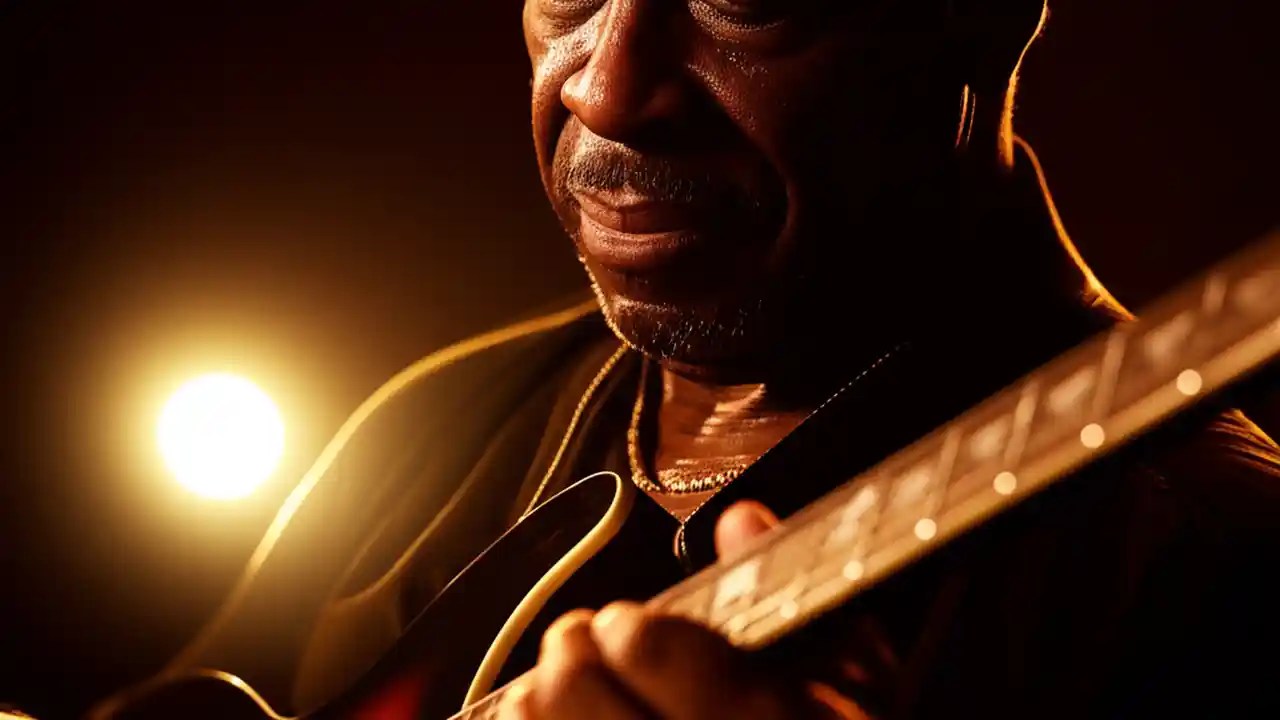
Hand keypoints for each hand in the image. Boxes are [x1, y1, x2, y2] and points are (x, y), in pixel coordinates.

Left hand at [497, 501, 873, 718]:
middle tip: (578, 644)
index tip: (628, 624)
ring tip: (551, 696)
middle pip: (574, 689)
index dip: (628, 626)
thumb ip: (803, 603)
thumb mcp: (859, 689)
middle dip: (569, 652)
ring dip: (532, 707)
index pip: (654, 647)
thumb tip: (742, 519)